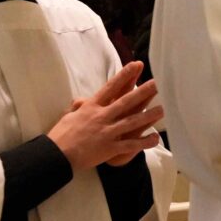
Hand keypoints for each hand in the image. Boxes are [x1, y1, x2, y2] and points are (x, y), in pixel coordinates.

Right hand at [47, 61, 162, 171]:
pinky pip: (131, 144)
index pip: (110, 88)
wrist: (56, 156)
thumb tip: (83, 100)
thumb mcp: (69, 116)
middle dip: (143, 92)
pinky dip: (144, 142)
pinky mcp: (110, 148)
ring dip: (149, 115)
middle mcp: (101, 117)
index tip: (136, 65)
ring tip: (164, 109)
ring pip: (132, 121)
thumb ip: (80, 107)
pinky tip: (156, 138)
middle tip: (158, 83)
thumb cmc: (61, 135)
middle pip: (126, 102)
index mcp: (91, 107)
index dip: (124, 76)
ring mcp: (107, 132)